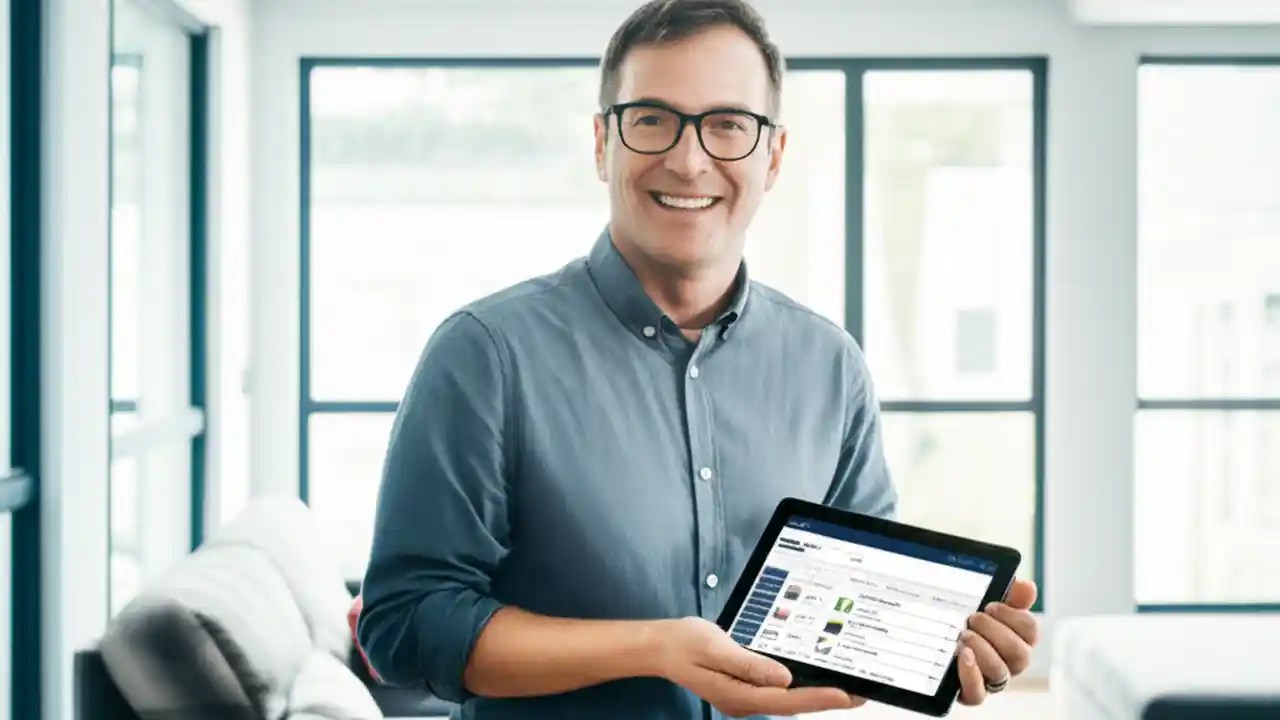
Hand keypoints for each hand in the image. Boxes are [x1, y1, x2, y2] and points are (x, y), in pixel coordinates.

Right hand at [652, 617, 865, 717]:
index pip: (786, 701)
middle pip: (792, 705)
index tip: (846, 694)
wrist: (660, 646)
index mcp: (738, 694)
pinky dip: (799, 688)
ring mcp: (743, 697)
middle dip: (826, 699)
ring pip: (786, 701)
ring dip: (815, 695)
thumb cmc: (684, 643)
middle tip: (861, 693)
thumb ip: (749, 663)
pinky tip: (811, 678)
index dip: (818, 698)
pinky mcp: (743, 688)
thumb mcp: (715, 646)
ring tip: (846, 686)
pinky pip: (776, 692)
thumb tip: (783, 678)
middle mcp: (743, 701)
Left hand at [955, 578, 1038, 705]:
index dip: (1013, 616)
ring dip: (982, 649)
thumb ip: (1008, 595)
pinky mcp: (970, 692)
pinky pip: (977, 694)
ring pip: (1000, 672)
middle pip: (1020, 654)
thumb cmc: (966, 620)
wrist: (931, 639)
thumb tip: (1026, 586)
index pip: (1030, 630)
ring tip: (963, 635)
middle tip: (973, 619)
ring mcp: (991, 679)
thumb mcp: (985, 602)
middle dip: (995, 632)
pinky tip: (962, 655)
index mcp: (1016, 637)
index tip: (991, 606)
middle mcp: (1009, 661)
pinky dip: (971, 674)